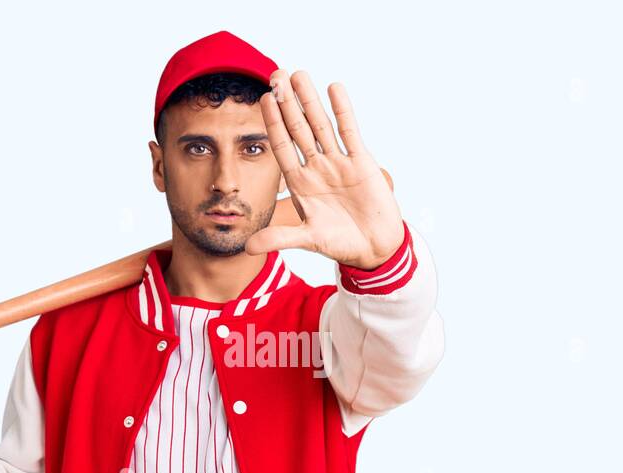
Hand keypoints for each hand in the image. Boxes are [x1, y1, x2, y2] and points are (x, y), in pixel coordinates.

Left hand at [244, 69, 404, 269]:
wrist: (374, 248)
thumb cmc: (341, 244)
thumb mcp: (308, 240)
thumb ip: (279, 238)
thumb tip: (247, 247)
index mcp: (300, 183)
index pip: (281, 146)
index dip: (273, 123)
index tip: (264, 99)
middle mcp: (316, 168)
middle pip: (298, 128)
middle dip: (287, 102)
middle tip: (276, 74)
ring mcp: (338, 163)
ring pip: (321, 125)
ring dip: (310, 100)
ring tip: (299, 74)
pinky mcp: (361, 163)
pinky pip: (350, 132)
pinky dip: (343, 110)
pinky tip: (334, 88)